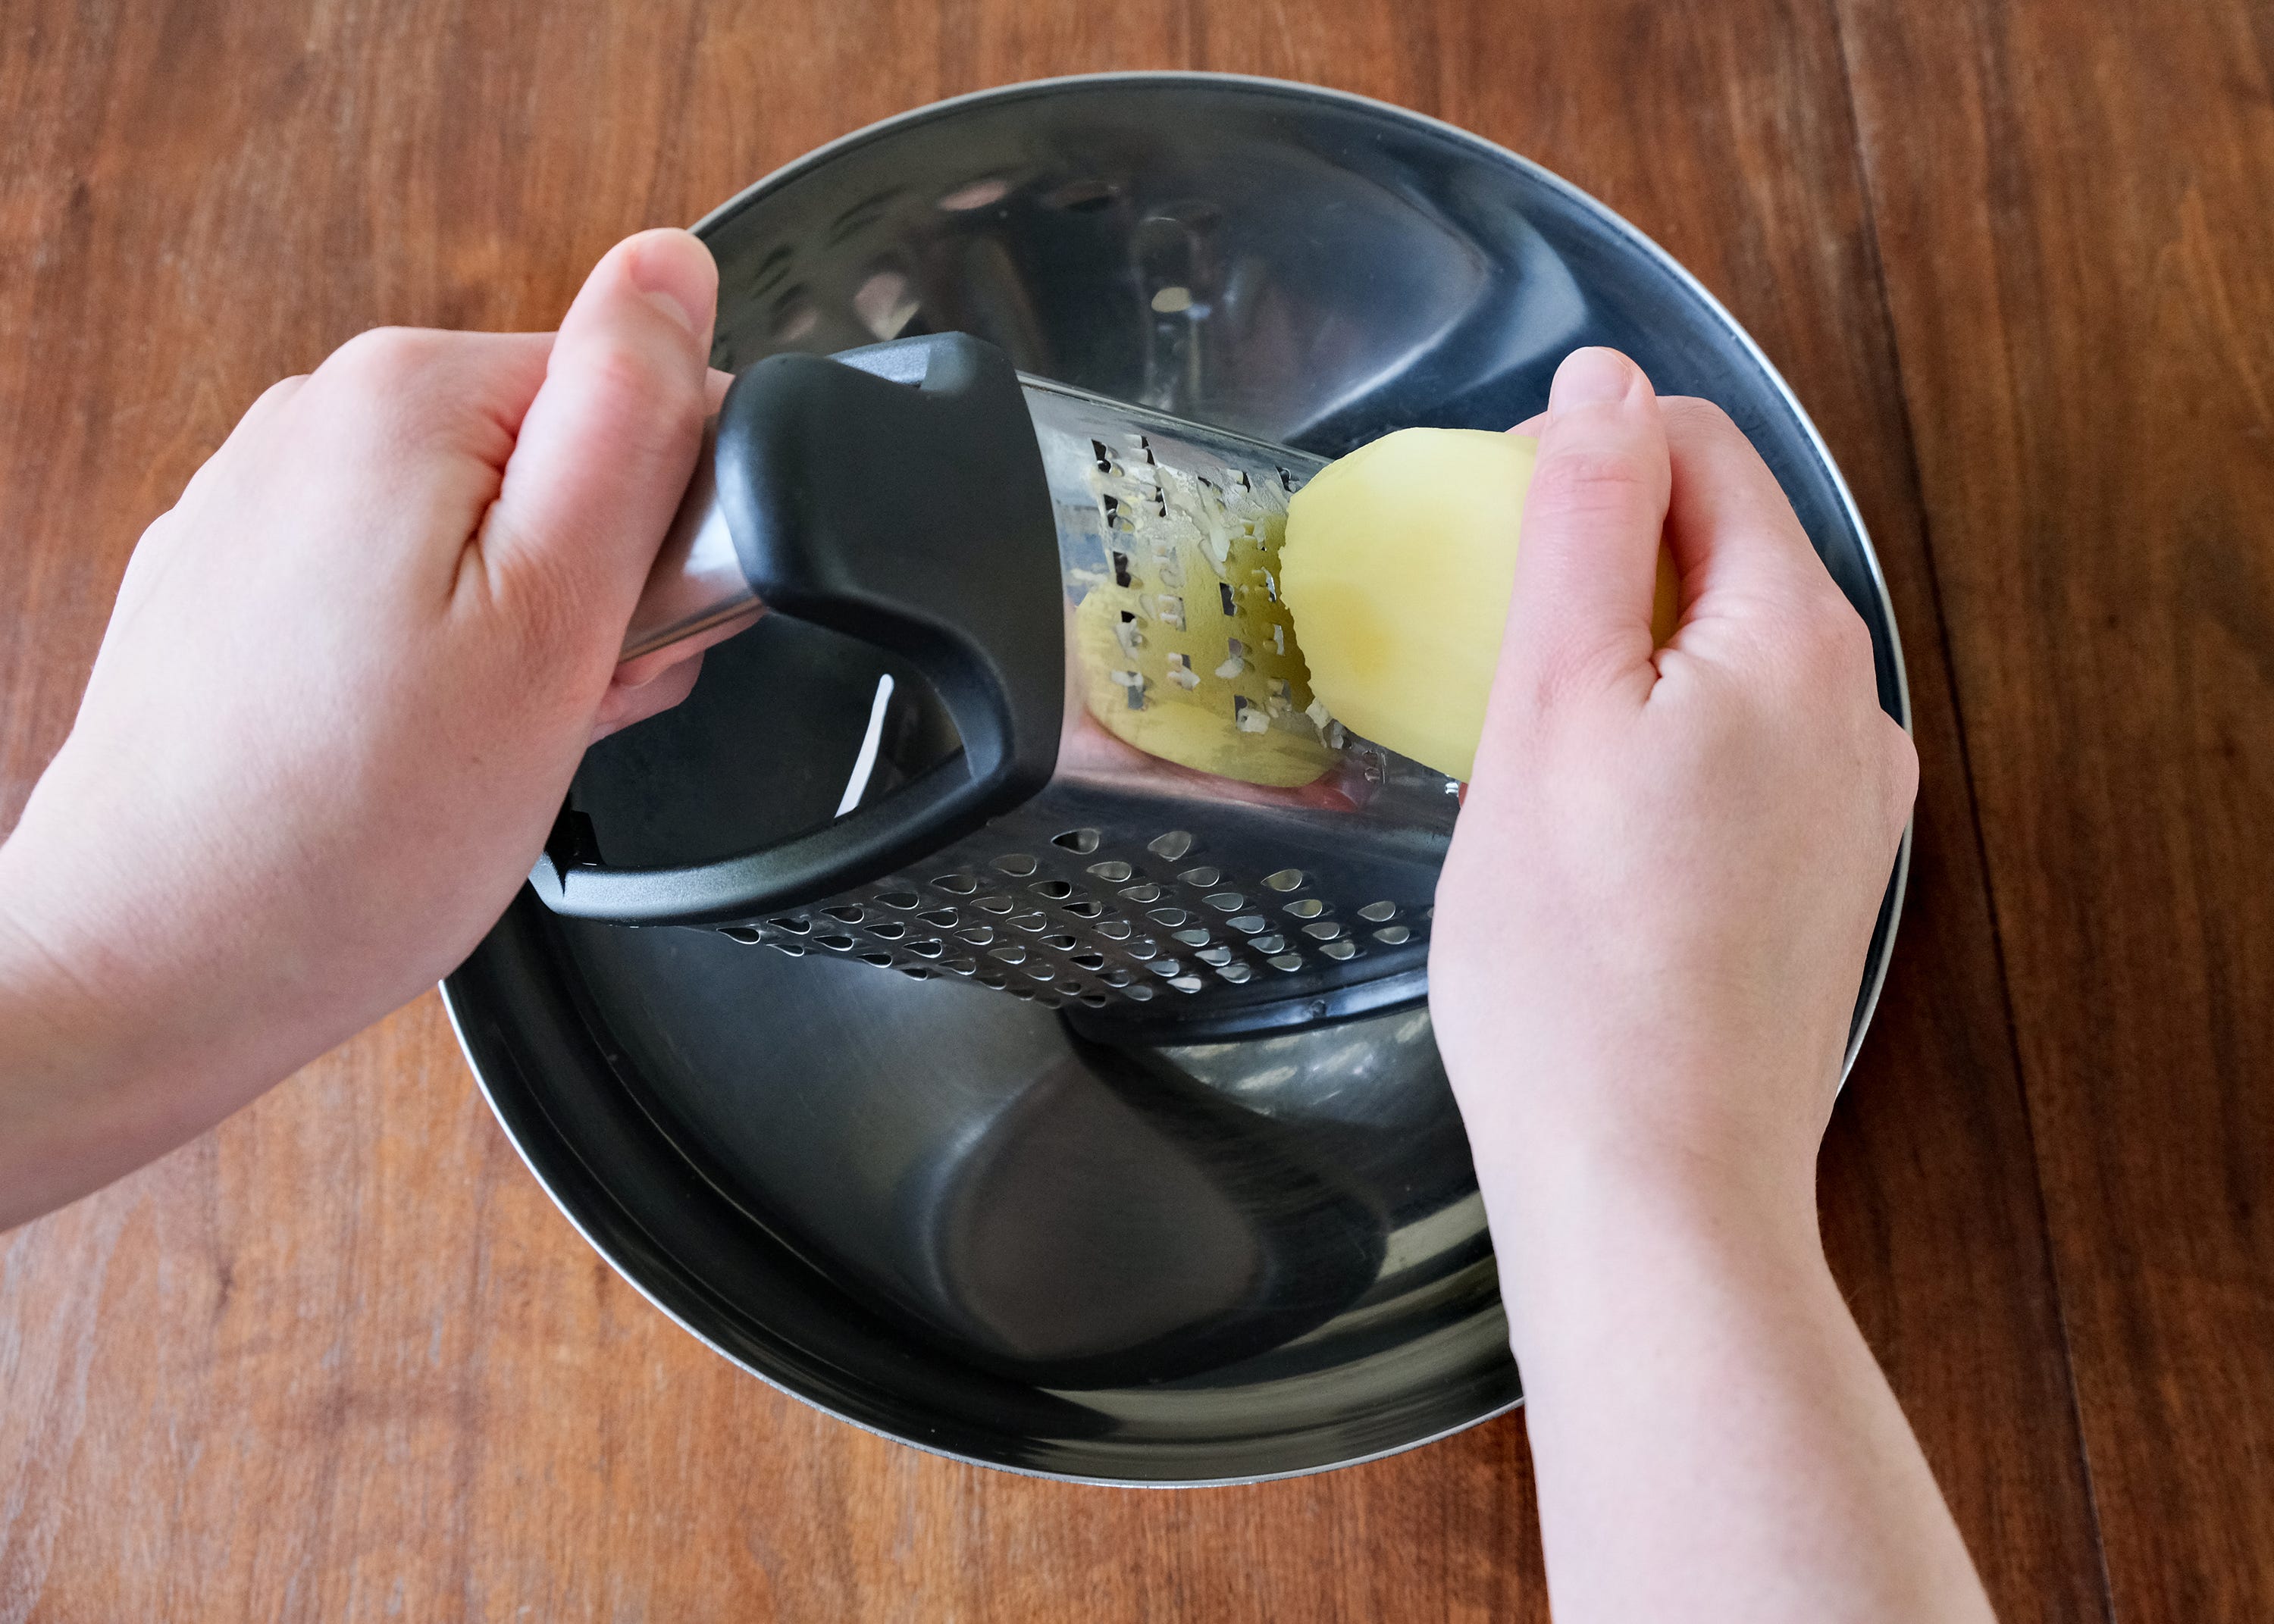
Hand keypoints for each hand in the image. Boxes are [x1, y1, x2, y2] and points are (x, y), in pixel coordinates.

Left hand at [0, 228, 723, 1226]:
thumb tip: (674, 265)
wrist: (157, 965)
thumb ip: (628, 421)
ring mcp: (262, 504)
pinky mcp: (237, 588)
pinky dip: (436, 663)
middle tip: (551, 708)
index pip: (636, 398)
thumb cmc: (355, 827)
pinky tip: (414, 751)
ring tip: (479, 745)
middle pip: (557, 464)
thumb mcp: (553, 616)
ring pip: (483, 537)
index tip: (619, 639)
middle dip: (592, 589)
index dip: (665, 535)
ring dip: (524, 636)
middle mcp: (315, 419)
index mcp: (407, 395)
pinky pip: (396, 592)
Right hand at [1429, 348, 1986, 1623]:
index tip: (1483, 529)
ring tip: (1523, 734)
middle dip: (1602, 553)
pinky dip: (1660, 738)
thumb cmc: (1574, 963)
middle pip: (1721, 551)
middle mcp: (1852, 708)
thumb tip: (1603, 382)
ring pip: (1725, 655)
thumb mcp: (1548, 710)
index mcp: (1794, 639)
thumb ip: (1581, 525)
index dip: (1582, 455)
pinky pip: (1739, 750)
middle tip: (1484, 635)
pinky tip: (1588, 819)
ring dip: (1626, 651)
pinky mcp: (1822, 878)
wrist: (1652, 1181)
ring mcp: (1850, 802)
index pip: (1701, 452)